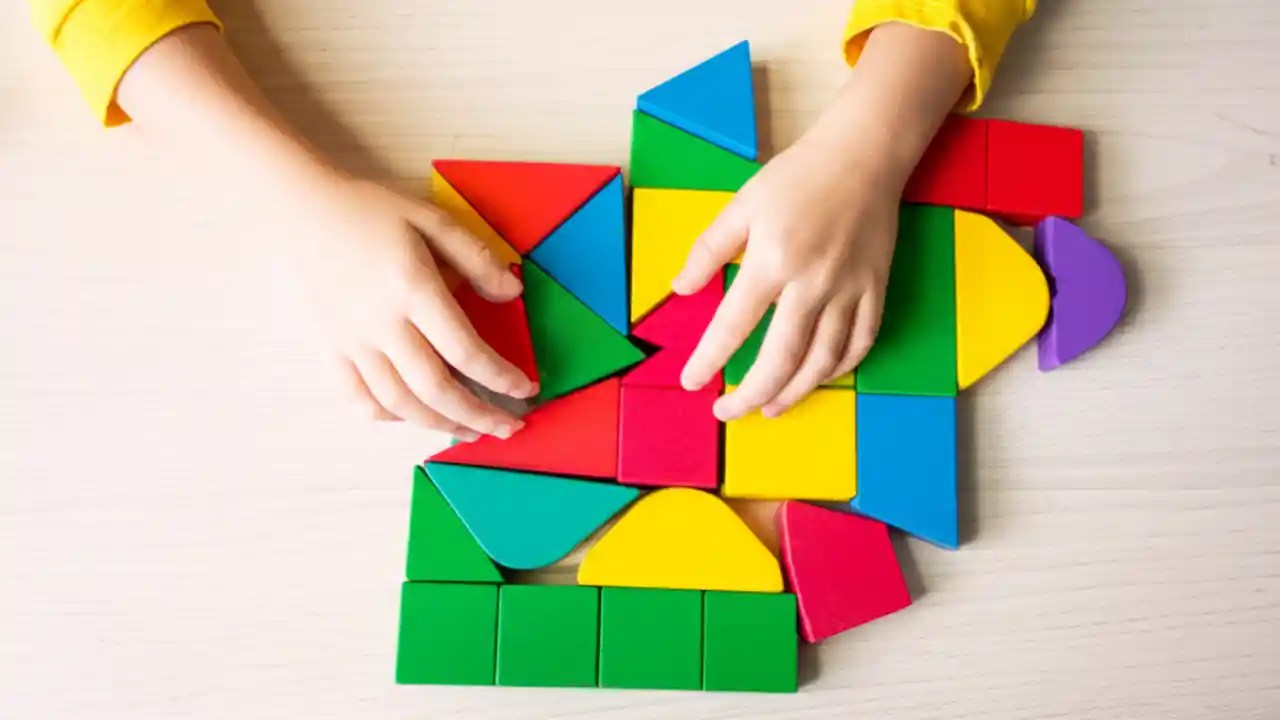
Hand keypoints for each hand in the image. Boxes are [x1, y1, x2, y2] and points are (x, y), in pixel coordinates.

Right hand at [287, 171, 536, 439]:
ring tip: (471, 430)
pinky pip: (358, 399)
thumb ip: (476, 257)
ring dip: (440, 424)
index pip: (465, 350)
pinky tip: (415, 416)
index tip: (525, 389)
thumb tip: (513, 294)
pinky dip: (388, 417)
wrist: (304, 211)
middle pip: (435, 389)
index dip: (500, 377)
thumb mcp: (431, 218)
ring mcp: (352, 342)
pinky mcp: (331, 349)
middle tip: (508, 428)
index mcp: (412, 288)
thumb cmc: (372, 212)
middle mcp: (382, 324)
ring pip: (399, 403)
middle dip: (478, 416)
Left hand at [672, 135, 899, 420]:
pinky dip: (837, 369)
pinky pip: (860, 343)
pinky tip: (816, 378)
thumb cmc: (798, 176)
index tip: (692, 382)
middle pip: (782, 358)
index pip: (735, 325)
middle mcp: (813, 282)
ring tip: (770, 409)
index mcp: (772, 259)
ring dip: (794, 392)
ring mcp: (849, 289)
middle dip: (752, 394)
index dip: (710, 360)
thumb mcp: (743, 204)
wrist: (864, 155)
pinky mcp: (875, 289)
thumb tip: (681, 288)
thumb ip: (709, 250)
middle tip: (728, 413)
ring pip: (823, 360)